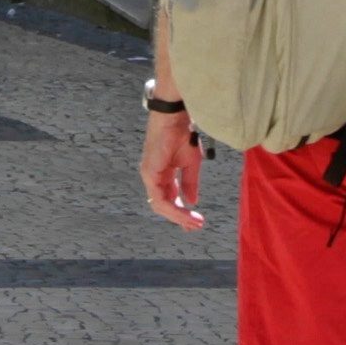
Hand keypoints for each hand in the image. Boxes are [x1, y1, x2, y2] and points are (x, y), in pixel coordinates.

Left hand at [140, 113, 204, 230]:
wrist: (176, 117)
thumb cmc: (183, 135)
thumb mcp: (191, 164)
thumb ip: (189, 183)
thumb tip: (192, 202)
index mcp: (163, 174)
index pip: (169, 199)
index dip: (181, 213)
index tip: (196, 223)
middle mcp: (153, 177)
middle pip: (164, 206)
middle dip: (180, 218)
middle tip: (196, 227)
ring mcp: (149, 175)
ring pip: (161, 206)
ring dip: (178, 216)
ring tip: (195, 223)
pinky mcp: (149, 173)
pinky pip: (160, 198)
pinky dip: (173, 209)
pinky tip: (186, 213)